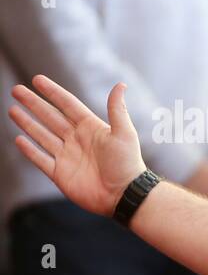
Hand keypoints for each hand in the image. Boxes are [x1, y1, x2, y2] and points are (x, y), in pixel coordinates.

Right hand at [8, 77, 145, 217]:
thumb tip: (120, 84)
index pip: (68, 105)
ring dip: (27, 123)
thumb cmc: (127, 163)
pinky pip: (41, 159)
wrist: (124, 195)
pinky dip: (29, 150)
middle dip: (33, 104)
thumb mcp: (124, 133)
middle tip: (16, 90)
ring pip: (42, 135)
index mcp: (91, 128)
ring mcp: (67, 156)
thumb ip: (117, 109)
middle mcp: (77, 140)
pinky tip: (19, 139)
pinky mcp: (60, 174)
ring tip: (13, 110)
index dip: (53, 92)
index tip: (37, 79)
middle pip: (50, 117)